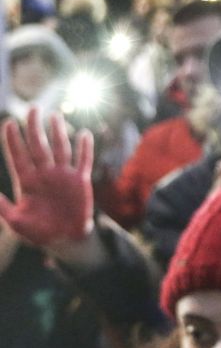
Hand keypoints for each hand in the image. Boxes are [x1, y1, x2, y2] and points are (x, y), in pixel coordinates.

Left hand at [0, 109, 93, 246]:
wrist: (64, 240)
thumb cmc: (37, 232)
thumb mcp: (15, 221)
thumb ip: (1, 207)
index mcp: (27, 181)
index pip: (19, 156)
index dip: (14, 140)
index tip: (9, 123)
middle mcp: (44, 174)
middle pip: (38, 146)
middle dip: (35, 128)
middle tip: (33, 108)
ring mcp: (63, 176)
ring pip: (60, 149)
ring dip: (58, 132)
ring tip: (55, 116)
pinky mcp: (80, 181)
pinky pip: (83, 161)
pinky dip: (85, 148)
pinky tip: (85, 134)